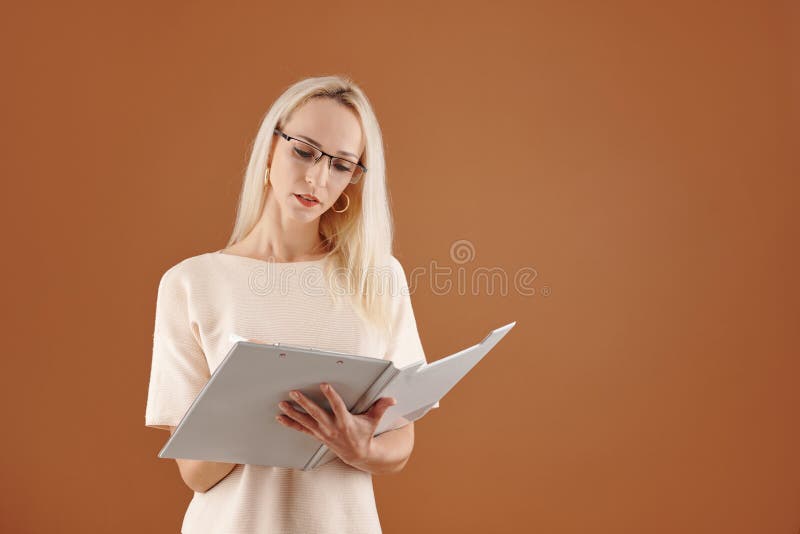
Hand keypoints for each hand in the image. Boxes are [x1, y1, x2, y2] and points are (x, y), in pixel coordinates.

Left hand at [275, 383, 396, 467]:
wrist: (357, 454)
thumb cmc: (364, 434)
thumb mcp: (373, 421)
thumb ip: (380, 408)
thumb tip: (391, 399)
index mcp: (345, 422)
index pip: (337, 407)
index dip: (331, 396)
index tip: (324, 385)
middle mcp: (332, 427)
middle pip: (316, 413)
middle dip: (304, 403)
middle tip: (294, 393)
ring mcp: (322, 432)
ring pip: (305, 421)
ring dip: (293, 412)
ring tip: (282, 404)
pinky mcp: (317, 435)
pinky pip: (301, 429)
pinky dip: (290, 423)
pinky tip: (280, 417)